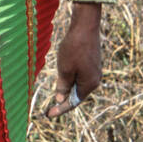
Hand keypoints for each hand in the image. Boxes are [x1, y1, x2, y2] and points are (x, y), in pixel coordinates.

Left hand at [46, 2, 101, 118]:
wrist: (85, 26)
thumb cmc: (74, 48)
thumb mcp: (64, 69)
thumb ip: (63, 86)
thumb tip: (61, 99)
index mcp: (89, 84)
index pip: (73, 102)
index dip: (60, 109)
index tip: (48, 115)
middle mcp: (95, 79)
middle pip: (77, 95)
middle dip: (64, 101)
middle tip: (49, 109)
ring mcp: (94, 71)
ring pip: (78, 86)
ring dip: (66, 91)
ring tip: (54, 97)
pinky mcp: (91, 63)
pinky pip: (80, 77)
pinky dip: (70, 81)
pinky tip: (62, 81)